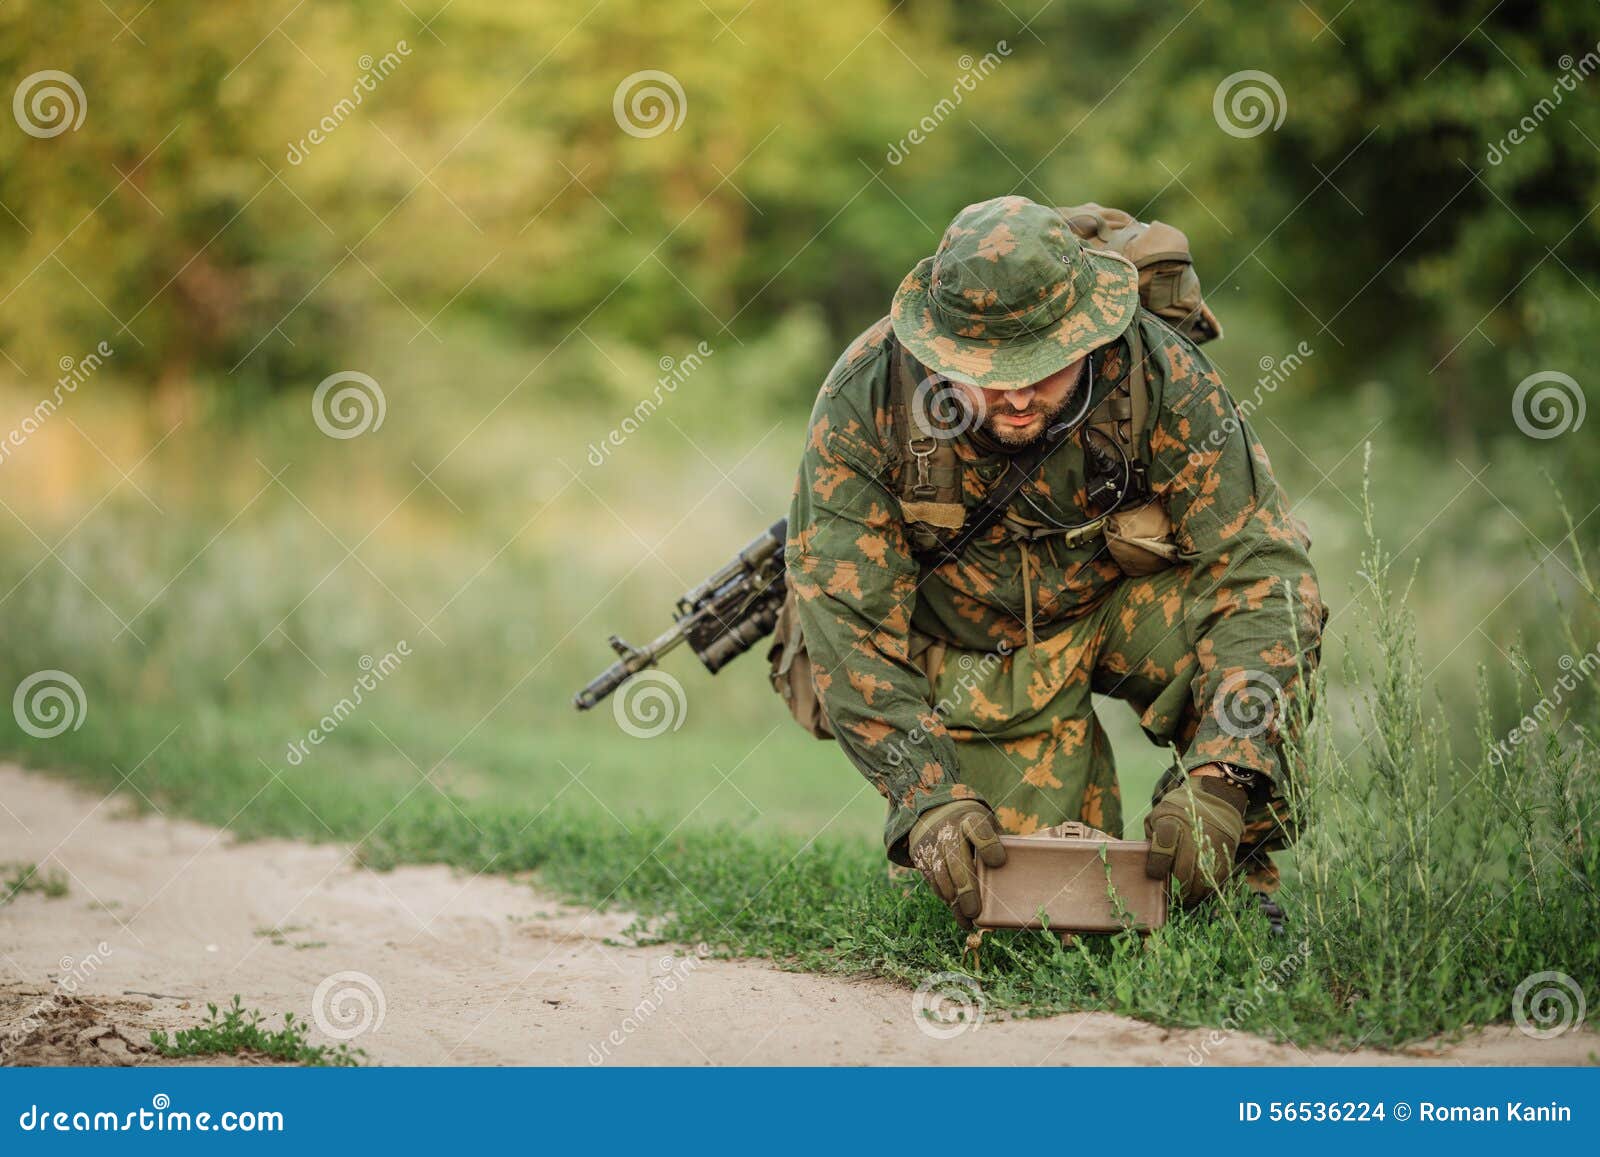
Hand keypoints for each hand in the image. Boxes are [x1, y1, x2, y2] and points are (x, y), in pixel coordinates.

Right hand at [908, 800, 1007, 925]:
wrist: (937, 815)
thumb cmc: (974, 829)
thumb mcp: (988, 826)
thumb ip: (1003, 845)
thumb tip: (1027, 874)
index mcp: (971, 820)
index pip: (978, 829)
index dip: (988, 845)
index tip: (998, 862)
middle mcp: (950, 832)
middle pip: (956, 859)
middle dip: (966, 887)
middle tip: (975, 910)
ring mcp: (935, 845)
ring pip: (942, 874)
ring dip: (954, 899)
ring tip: (967, 917)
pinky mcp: (924, 858)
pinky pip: (933, 881)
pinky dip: (945, 898)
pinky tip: (958, 912)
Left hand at [1143, 767, 1246, 902]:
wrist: (1216, 797)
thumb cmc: (1180, 809)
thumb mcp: (1160, 813)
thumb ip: (1152, 836)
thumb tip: (1147, 862)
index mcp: (1173, 821)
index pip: (1163, 848)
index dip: (1157, 865)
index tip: (1154, 874)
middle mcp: (1194, 834)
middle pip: (1182, 871)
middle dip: (1174, 887)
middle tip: (1167, 896)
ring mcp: (1211, 846)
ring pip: (1200, 880)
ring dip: (1190, 895)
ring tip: (1181, 899)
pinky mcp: (1226, 855)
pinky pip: (1216, 880)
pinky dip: (1206, 891)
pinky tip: (1197, 895)